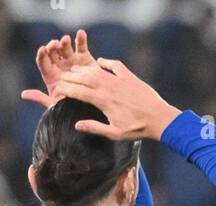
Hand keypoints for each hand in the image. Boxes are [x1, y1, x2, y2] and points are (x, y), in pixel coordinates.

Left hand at [21, 29, 97, 108]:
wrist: (90, 111)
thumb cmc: (70, 111)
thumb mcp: (54, 106)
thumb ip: (40, 98)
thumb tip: (23, 94)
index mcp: (50, 76)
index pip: (43, 62)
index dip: (42, 55)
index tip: (42, 50)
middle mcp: (60, 67)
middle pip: (53, 53)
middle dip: (53, 47)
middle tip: (55, 44)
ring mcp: (72, 62)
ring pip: (66, 49)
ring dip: (65, 42)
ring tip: (66, 39)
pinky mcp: (85, 60)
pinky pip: (82, 48)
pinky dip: (81, 39)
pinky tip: (81, 33)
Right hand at [42, 60, 180, 141]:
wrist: (158, 117)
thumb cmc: (136, 129)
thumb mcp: (114, 133)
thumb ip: (94, 127)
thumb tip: (76, 125)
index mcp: (103, 101)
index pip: (78, 92)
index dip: (66, 90)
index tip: (56, 90)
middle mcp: (109, 87)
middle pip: (84, 78)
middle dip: (71, 77)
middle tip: (61, 77)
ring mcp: (119, 79)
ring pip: (97, 70)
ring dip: (84, 69)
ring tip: (75, 69)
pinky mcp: (129, 76)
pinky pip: (115, 65)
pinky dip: (106, 62)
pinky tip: (101, 62)